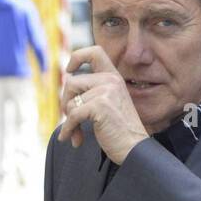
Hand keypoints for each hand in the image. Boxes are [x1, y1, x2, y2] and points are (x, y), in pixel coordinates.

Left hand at [57, 44, 149, 164]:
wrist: (134, 149)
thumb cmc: (120, 132)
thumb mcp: (108, 105)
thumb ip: (92, 93)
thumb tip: (66, 84)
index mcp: (114, 77)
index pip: (94, 52)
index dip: (77, 57)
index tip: (69, 70)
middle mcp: (111, 80)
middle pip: (72, 83)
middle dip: (66, 104)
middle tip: (71, 122)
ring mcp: (106, 91)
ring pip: (70, 101)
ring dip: (69, 121)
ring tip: (76, 134)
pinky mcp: (100, 106)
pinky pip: (72, 116)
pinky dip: (69, 129)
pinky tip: (72, 140)